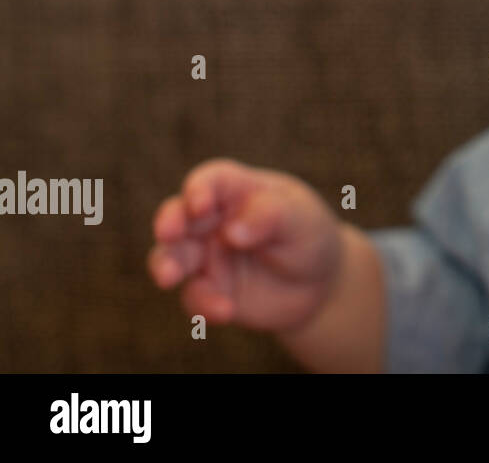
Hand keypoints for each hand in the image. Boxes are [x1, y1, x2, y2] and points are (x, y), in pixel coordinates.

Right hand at [147, 158, 343, 332]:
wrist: (319, 284)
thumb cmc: (309, 236)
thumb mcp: (301, 219)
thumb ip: (270, 216)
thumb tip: (231, 231)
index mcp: (238, 191)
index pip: (212, 180)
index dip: (200, 188)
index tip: (201, 205)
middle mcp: (214, 220)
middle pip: (179, 215)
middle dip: (169, 222)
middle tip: (168, 234)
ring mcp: (207, 255)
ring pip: (172, 256)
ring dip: (167, 265)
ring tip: (169, 278)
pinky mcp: (209, 289)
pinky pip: (194, 296)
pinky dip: (204, 304)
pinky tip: (225, 311)